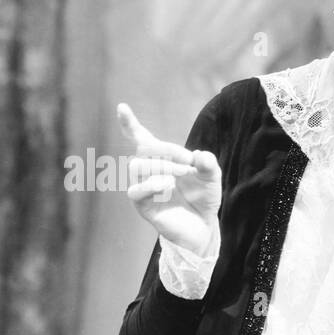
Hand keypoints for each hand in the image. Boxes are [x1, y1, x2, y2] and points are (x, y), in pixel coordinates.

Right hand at [119, 103, 221, 254]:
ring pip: (136, 166)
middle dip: (167, 150)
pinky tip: (168, 186)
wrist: (202, 227)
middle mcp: (148, 171)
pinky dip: (152, 185)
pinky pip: (135, 190)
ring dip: (161, 166)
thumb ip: (208, 165)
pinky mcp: (142, 205)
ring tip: (181, 175)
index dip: (130, 124)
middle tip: (189, 162)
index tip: (122, 107)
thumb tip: (200, 155)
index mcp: (161, 159)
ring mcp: (142, 187)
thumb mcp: (211, 179)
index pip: (141, 138)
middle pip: (144, 149)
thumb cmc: (203, 198)